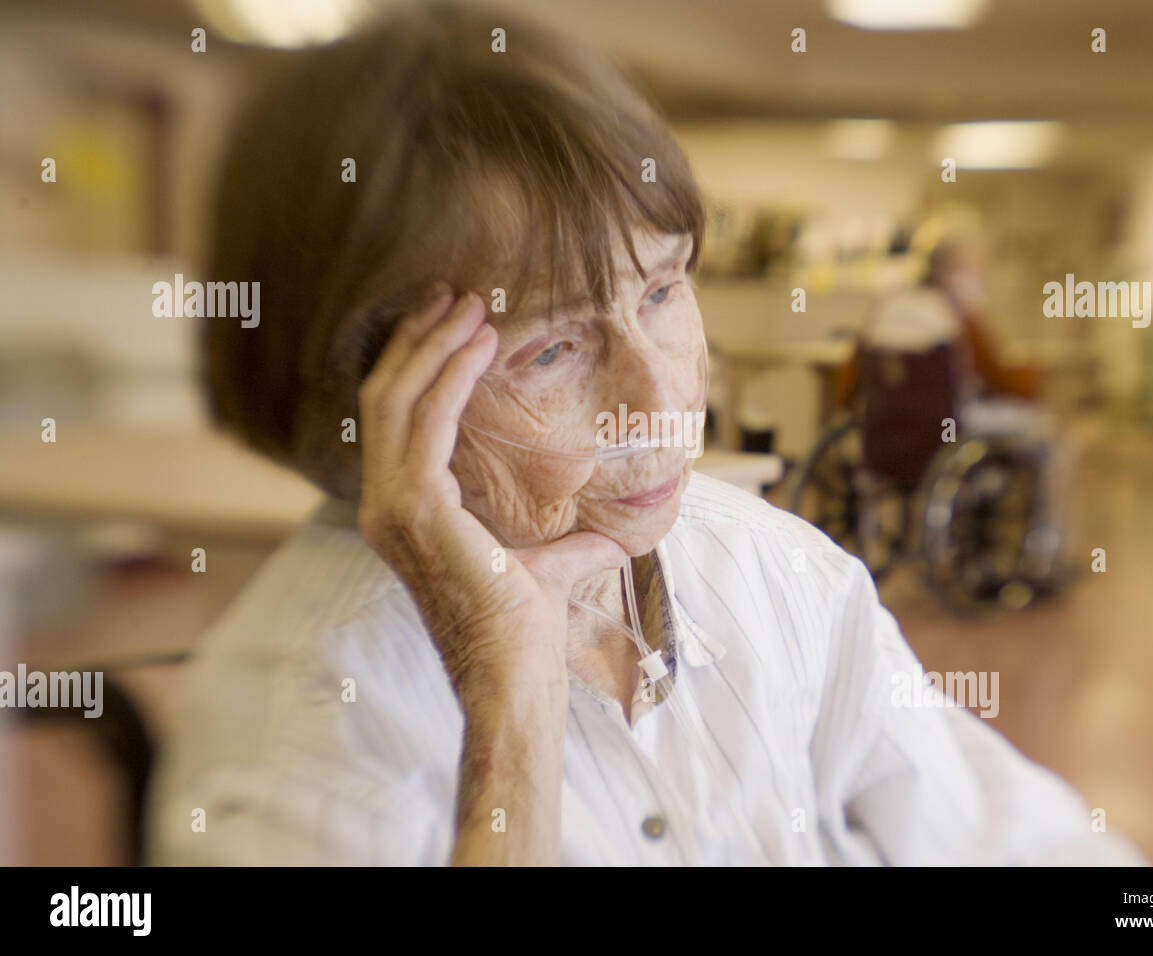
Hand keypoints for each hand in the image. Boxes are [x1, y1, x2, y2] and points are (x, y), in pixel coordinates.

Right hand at [356, 290, 624, 717]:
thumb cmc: (526, 629)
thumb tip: (614, 535)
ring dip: (432, 347)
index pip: (395, 423)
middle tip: (454, 295)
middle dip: (418, 342)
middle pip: (386, 400)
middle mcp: (383, 507)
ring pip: (396, 402)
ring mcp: (392, 510)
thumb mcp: (547, 567)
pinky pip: (423, 425)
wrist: (516, 677)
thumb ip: (567, 544)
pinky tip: (481, 346)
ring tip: (468, 305)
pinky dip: (448, 378)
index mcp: (402, 514)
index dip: (418, 367)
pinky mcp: (415, 511)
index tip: (452, 325)